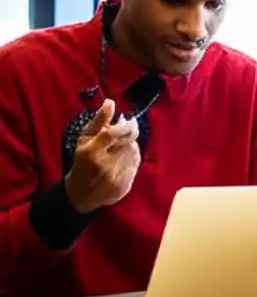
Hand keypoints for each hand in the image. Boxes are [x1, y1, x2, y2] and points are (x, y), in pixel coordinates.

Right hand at [64, 99, 140, 213]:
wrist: (81, 194)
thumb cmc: (82, 161)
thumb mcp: (84, 140)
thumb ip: (98, 121)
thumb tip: (110, 103)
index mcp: (90, 152)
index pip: (112, 133)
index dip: (124, 125)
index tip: (128, 121)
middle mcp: (104, 166)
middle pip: (128, 142)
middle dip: (129, 134)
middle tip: (126, 131)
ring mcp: (115, 178)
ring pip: (134, 153)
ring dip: (130, 147)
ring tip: (119, 149)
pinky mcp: (125, 186)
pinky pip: (136, 165)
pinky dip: (132, 159)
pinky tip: (122, 161)